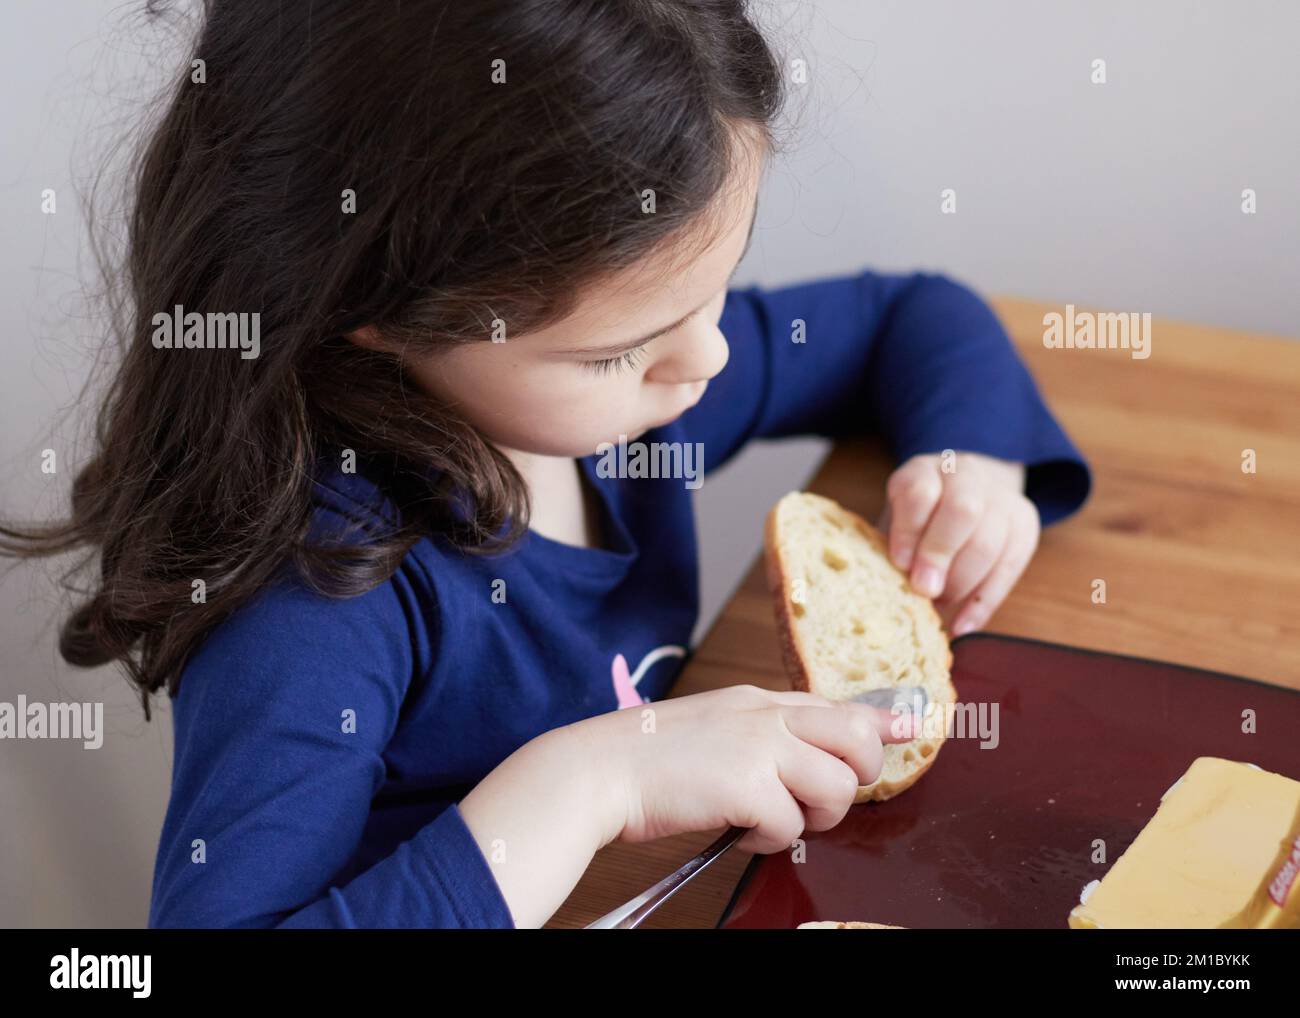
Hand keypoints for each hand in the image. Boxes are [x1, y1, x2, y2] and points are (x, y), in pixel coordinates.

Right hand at [574, 684, 919, 854]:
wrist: (598, 770)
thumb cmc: (647, 756)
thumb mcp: (712, 726)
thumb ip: (761, 733)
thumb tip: (804, 756)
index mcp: (756, 701)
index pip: (837, 705)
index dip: (880, 721)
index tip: (910, 727)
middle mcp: (765, 716)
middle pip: (856, 737)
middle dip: (855, 776)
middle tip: (816, 798)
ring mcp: (759, 747)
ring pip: (834, 788)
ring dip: (809, 817)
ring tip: (767, 820)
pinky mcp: (747, 785)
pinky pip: (790, 825)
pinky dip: (767, 839)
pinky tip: (737, 830)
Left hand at [877, 450, 1038, 636]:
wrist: (965, 490)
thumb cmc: (916, 518)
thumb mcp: (895, 519)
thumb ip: (890, 545)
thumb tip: (883, 590)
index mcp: (924, 471)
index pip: (920, 493)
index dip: (909, 530)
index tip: (898, 563)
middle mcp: (965, 476)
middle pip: (962, 511)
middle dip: (941, 555)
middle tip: (924, 590)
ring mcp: (1001, 497)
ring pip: (990, 541)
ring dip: (962, 583)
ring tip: (938, 605)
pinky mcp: (1025, 523)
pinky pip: (1011, 566)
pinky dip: (985, 602)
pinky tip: (964, 625)